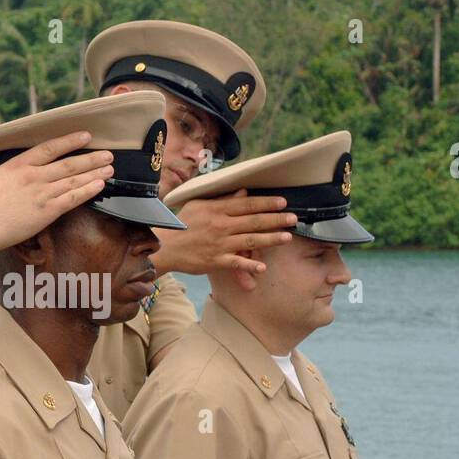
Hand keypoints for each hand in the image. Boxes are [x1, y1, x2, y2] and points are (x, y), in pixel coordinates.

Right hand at [0, 131, 112, 252]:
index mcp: (18, 165)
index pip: (50, 148)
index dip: (70, 141)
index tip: (85, 136)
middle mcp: (34, 175)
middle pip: (69, 163)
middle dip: (91, 158)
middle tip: (107, 154)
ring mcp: (42, 193)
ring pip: (75, 179)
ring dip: (95, 173)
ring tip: (110, 168)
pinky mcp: (47, 211)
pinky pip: (73, 198)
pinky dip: (88, 190)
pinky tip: (100, 185)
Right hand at [154, 190, 297, 276]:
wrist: (165, 246)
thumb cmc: (181, 224)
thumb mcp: (199, 205)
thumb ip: (222, 199)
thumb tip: (243, 191)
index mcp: (217, 210)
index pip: (247, 204)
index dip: (266, 202)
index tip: (282, 202)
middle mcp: (221, 225)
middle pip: (253, 221)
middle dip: (276, 219)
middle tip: (293, 218)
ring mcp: (219, 244)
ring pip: (250, 240)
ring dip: (270, 239)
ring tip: (286, 237)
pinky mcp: (215, 261)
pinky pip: (236, 263)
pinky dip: (249, 265)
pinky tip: (262, 267)